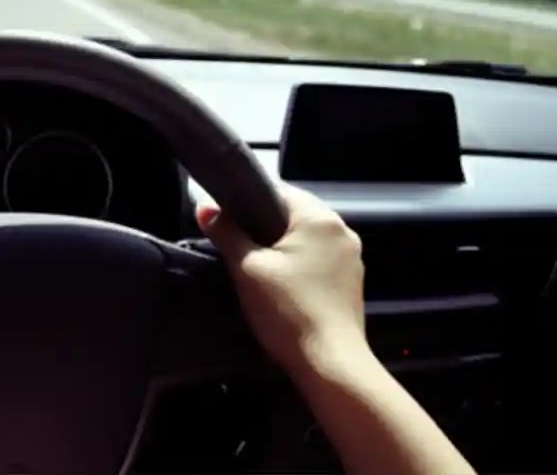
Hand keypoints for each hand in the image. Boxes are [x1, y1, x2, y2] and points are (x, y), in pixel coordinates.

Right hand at [196, 183, 366, 377]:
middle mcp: (342, 232)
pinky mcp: (351, 283)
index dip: (248, 201)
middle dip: (265, 227)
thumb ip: (226, 233)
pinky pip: (318, 261)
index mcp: (320, 218)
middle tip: (237, 247)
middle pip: (294, 216)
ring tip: (256, 269)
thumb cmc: (288, 310)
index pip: (280, 192)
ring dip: (283, 248)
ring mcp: (351, 259)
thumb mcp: (247, 269)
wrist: (329, 364)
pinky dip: (299, 266)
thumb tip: (204, 207)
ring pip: (306, 241)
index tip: (227, 220)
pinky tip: (282, 287)